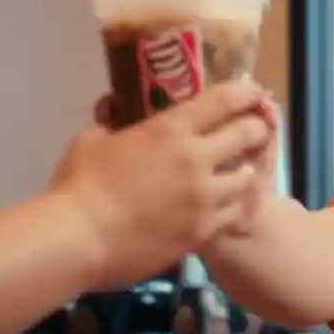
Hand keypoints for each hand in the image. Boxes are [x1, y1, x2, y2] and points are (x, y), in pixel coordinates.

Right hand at [95, 85, 282, 236]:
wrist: (78, 241)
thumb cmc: (78, 186)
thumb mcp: (91, 140)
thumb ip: (110, 121)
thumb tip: (112, 106)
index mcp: (170, 130)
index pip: (224, 100)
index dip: (245, 92)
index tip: (253, 92)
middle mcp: (196, 160)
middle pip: (248, 134)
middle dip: (254, 128)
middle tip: (252, 131)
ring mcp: (204, 198)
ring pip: (248, 177)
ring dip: (246, 169)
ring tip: (238, 171)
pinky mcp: (203, 231)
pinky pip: (235, 214)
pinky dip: (236, 205)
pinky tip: (229, 204)